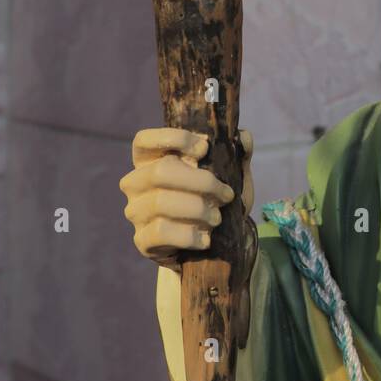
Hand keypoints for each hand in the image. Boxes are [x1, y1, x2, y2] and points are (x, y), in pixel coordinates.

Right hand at [119, 127, 253, 270]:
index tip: (205, 148)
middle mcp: (136, 183)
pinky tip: (205, 239)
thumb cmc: (216, 200)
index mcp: (151, 160)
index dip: (174, 139)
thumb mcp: (231, 176)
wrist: (215, 243)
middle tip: (226, 195)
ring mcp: (136, 212)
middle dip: (202, 182)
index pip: (144, 140)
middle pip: (161, 171)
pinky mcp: (142, 240)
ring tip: (217, 218)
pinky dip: (190, 236)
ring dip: (199, 210)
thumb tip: (244, 137)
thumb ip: (237, 154)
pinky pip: (161, 233)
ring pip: (162, 203)